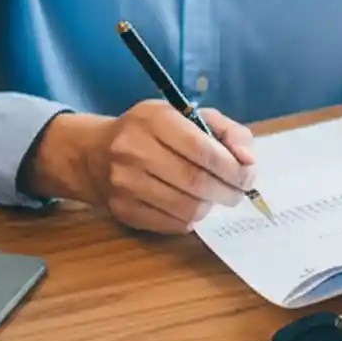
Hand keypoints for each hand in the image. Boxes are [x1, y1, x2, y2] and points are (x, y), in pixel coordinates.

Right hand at [25, 101, 256, 233]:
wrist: (93, 154)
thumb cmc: (151, 132)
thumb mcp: (187, 116)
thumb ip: (227, 132)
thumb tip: (248, 161)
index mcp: (154, 119)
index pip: (203, 150)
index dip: (233, 168)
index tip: (248, 175)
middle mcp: (134, 150)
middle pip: (197, 182)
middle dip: (228, 191)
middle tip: (237, 192)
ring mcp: (125, 183)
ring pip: (187, 208)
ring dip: (210, 206)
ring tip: (213, 197)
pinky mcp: (124, 210)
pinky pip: (173, 224)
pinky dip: (191, 219)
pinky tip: (190, 205)